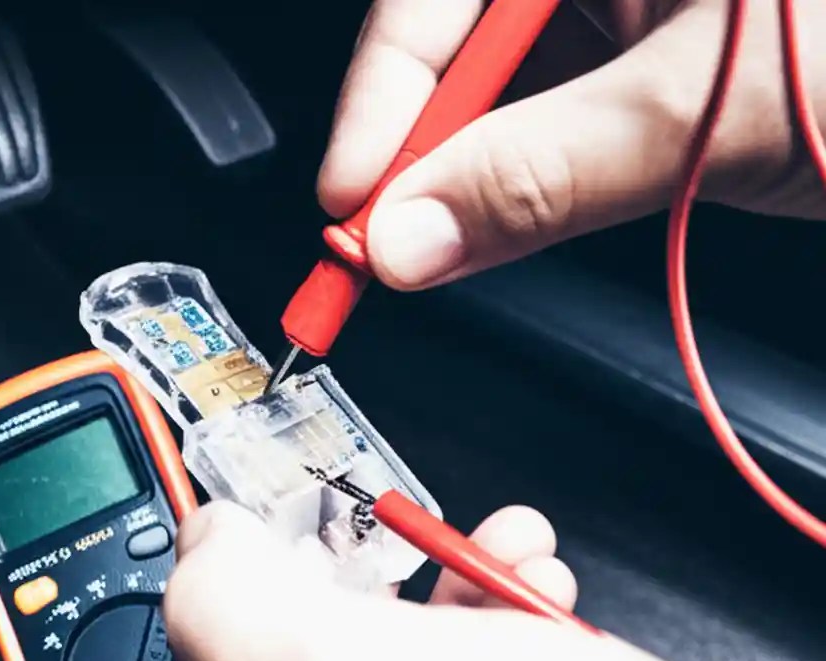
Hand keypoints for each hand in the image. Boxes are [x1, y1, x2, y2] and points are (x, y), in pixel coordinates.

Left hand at [163, 501, 741, 660]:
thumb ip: (237, 606)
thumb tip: (207, 541)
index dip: (209, 592)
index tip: (247, 523)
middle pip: (291, 652)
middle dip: (340, 562)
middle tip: (364, 519)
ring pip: (390, 641)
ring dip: (435, 560)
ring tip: (484, 539)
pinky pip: (467, 652)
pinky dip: (500, 588)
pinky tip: (528, 570)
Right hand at [319, 0, 825, 290]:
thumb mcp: (704, 116)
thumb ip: (541, 181)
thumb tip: (413, 239)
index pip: (430, 0)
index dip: (381, 105)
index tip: (354, 204)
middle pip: (452, 40)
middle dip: (419, 145)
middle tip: (388, 237)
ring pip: (498, 80)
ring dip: (470, 163)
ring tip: (451, 230)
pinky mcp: (642, 46)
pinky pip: (548, 103)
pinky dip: (525, 164)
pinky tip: (511, 207)